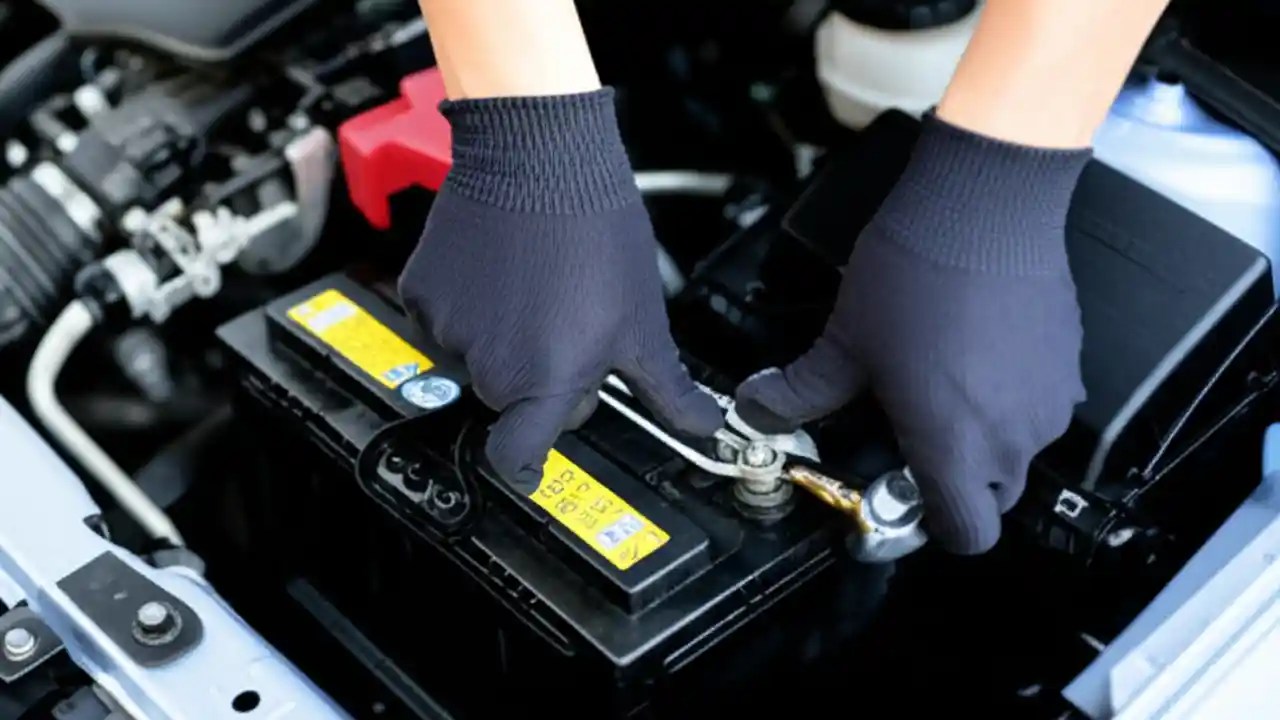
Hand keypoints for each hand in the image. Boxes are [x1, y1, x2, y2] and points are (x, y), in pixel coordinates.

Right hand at [399, 90, 721, 491]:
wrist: (539, 153)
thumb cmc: (596, 232)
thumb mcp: (644, 321)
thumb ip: (668, 390)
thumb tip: (705, 431)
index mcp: (543, 383)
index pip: (517, 458)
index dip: (527, 464)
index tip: (533, 463)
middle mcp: (488, 367)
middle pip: (511, 402)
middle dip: (539, 378)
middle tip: (569, 327)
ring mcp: (448, 330)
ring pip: (480, 358)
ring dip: (506, 338)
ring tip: (539, 288)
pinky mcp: (422, 293)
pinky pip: (445, 320)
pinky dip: (471, 305)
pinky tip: (502, 271)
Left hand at [735, 115, 1089, 553]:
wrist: (985, 205)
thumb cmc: (917, 275)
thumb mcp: (844, 343)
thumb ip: (800, 392)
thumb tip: (758, 409)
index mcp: (955, 446)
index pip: (964, 535)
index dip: (930, 524)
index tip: (903, 494)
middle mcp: (1013, 437)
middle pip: (990, 498)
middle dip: (952, 479)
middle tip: (912, 433)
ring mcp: (1050, 402)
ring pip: (1016, 452)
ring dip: (981, 436)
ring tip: (940, 383)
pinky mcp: (1070, 365)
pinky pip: (1039, 406)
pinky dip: (1009, 398)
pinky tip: (973, 355)